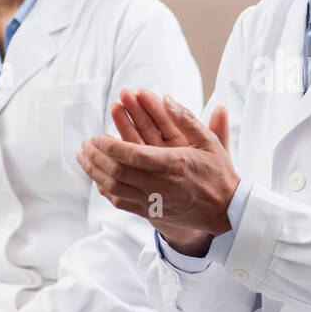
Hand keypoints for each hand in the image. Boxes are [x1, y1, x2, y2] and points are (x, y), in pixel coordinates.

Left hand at [78, 89, 237, 254]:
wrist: (227, 210)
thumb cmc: (218, 173)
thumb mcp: (209, 142)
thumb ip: (187, 119)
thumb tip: (166, 98)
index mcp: (173, 164)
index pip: (133, 155)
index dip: (110, 146)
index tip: (96, 136)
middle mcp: (161, 185)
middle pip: (118, 171)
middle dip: (97, 157)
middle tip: (85, 145)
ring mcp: (155, 202)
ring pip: (115, 188)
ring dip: (95, 173)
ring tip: (83, 159)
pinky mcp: (152, 213)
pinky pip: (122, 203)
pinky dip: (106, 190)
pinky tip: (98, 179)